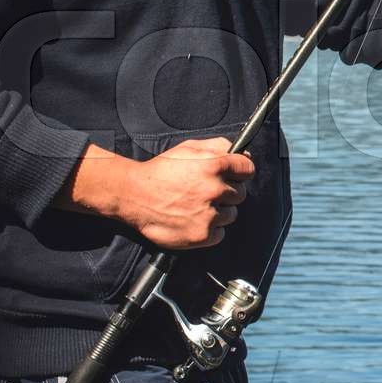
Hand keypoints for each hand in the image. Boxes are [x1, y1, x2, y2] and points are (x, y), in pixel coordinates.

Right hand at [117, 137, 254, 249]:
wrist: (133, 195)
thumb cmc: (161, 171)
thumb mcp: (189, 148)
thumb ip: (219, 146)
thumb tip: (242, 153)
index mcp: (214, 166)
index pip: (248, 169)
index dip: (241, 172)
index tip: (234, 175)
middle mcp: (214, 190)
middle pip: (240, 193)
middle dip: (227, 192)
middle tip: (206, 191)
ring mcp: (209, 214)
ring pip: (231, 214)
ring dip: (219, 211)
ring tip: (197, 206)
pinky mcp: (202, 235)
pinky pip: (220, 233)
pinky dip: (211, 229)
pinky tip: (194, 219)